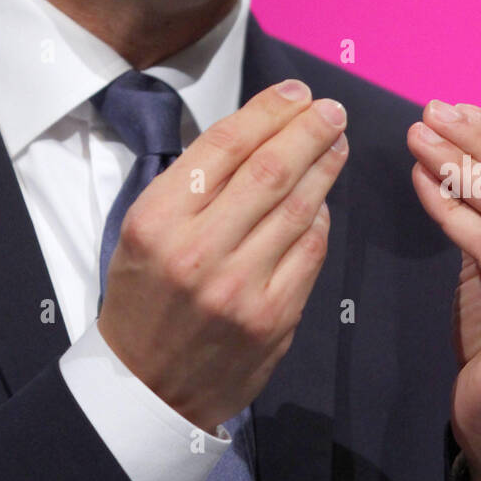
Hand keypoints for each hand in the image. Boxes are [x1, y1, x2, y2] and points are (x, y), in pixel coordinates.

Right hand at [97, 80, 348, 433]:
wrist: (146, 388)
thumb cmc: (144, 297)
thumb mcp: (142, 230)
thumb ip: (192, 184)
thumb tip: (258, 132)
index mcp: (157, 221)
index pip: (223, 146)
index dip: (267, 112)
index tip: (295, 93)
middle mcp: (198, 251)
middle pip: (269, 170)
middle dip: (308, 131)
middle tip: (332, 109)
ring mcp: (240, 287)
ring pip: (297, 207)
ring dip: (325, 167)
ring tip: (337, 141)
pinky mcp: (274, 317)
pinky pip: (309, 250)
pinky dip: (319, 217)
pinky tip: (322, 198)